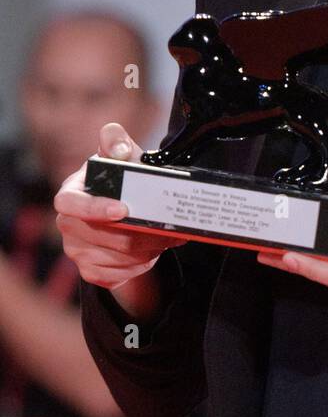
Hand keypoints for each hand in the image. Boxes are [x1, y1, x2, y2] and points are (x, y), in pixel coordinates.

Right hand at [54, 122, 186, 288]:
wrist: (127, 208)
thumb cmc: (122, 180)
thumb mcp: (122, 156)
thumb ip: (117, 142)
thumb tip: (118, 145)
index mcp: (71, 193)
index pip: (69, 204)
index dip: (94, 209)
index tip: (123, 210)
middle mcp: (68, 225)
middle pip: (105, 236)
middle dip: (142, 232)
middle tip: (169, 226)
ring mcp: (77, 251)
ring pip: (120, 257)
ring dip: (149, 248)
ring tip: (167, 235)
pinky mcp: (92, 272)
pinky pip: (122, 274)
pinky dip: (144, 264)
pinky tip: (154, 249)